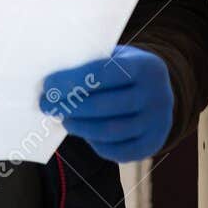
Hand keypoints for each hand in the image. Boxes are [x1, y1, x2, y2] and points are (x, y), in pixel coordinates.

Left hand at [40, 44, 173, 161]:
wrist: (160, 88)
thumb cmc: (125, 68)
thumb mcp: (116, 56)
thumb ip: (91, 63)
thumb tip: (53, 81)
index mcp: (145, 67)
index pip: (103, 74)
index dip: (72, 81)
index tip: (48, 86)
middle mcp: (157, 95)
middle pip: (105, 106)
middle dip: (70, 107)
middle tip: (47, 105)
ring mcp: (159, 122)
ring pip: (111, 131)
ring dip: (80, 127)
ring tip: (64, 120)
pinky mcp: (154, 143)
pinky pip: (120, 151)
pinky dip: (97, 144)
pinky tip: (84, 133)